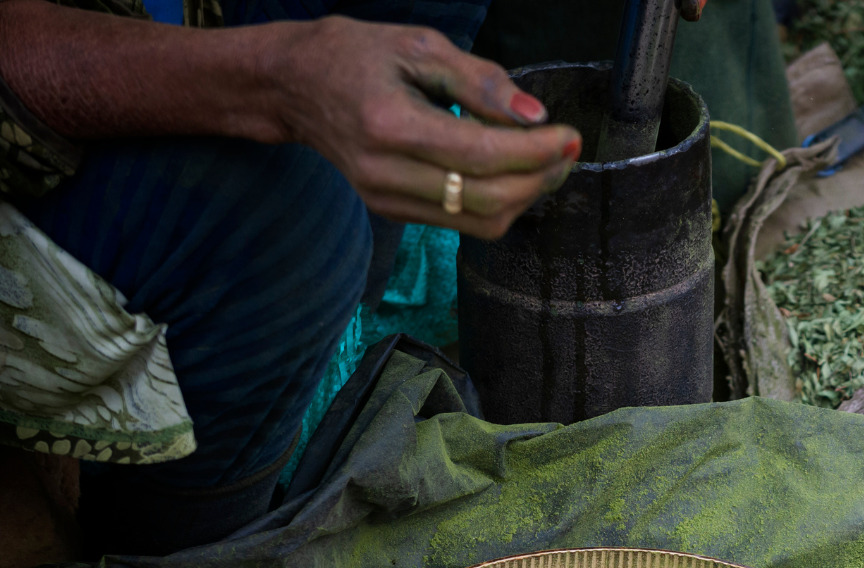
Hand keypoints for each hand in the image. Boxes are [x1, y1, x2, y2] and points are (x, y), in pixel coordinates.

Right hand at [266, 17, 579, 238]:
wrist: (294, 88)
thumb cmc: (356, 56)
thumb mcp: (419, 47)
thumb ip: (480, 82)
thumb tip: (534, 114)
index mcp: (390, 126)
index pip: (481, 155)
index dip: (535, 151)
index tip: (569, 135)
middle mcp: (386, 173)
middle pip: (487, 198)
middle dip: (539, 177)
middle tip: (566, 149)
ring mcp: (387, 200)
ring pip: (480, 222)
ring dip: (525, 196)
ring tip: (546, 162)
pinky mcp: (393, 212)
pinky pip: (463, 223)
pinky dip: (499, 202)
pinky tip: (512, 172)